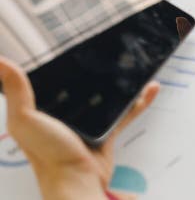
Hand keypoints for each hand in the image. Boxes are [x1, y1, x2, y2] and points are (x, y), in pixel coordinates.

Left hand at [0, 57, 158, 199]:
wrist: (78, 179)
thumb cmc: (48, 155)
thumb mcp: (25, 119)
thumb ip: (16, 92)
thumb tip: (2, 62)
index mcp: (43, 111)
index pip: (50, 82)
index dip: (58, 66)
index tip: (68, 46)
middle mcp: (66, 116)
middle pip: (83, 87)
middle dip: (94, 72)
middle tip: (105, 52)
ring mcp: (89, 123)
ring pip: (108, 97)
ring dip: (121, 84)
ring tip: (130, 65)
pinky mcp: (108, 132)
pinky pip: (126, 112)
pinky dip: (139, 101)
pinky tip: (149, 89)